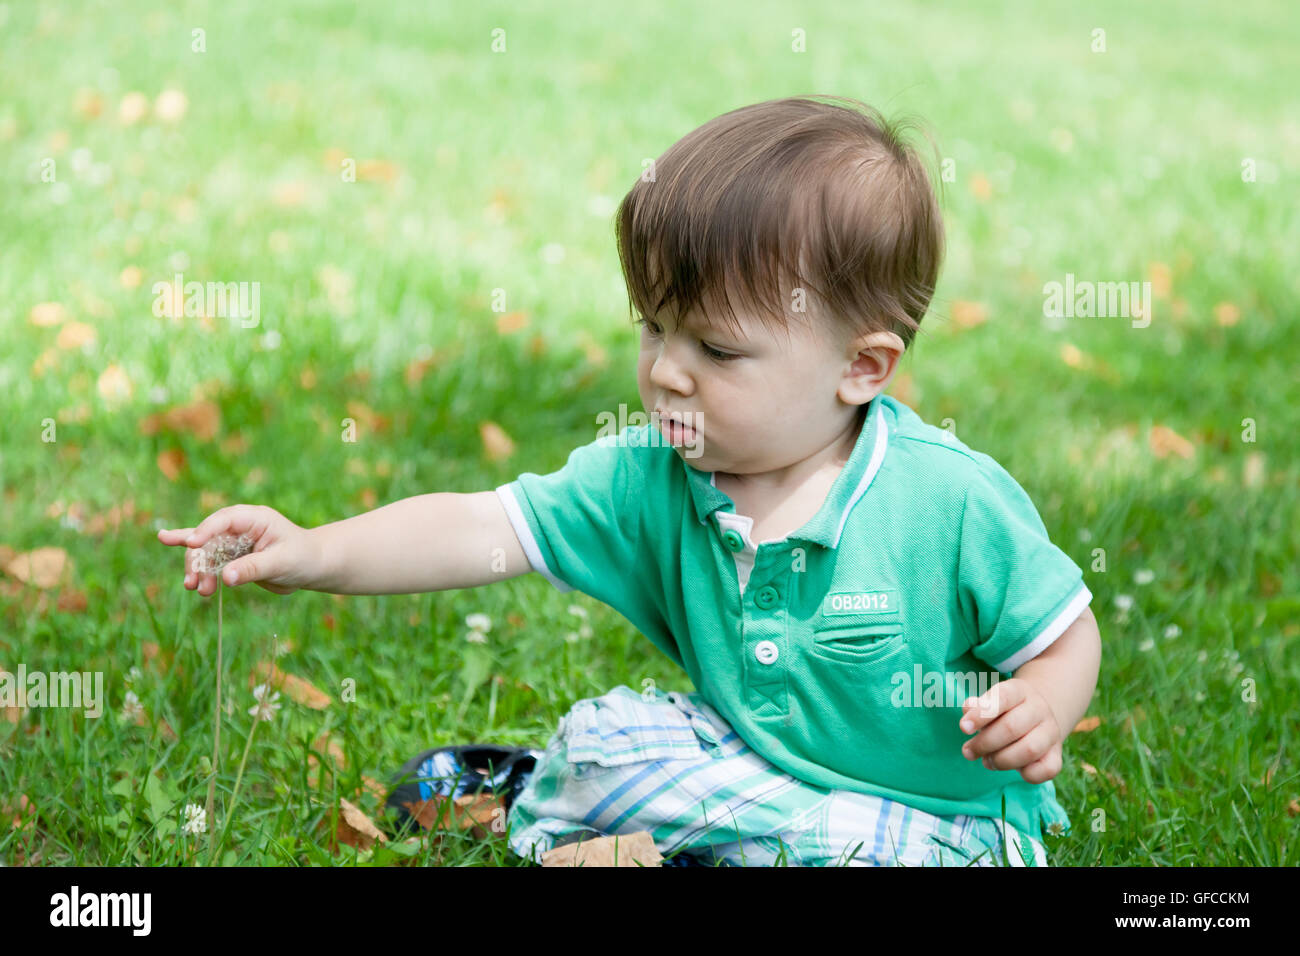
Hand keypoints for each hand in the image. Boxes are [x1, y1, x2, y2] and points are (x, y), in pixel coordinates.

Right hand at [157, 504, 322, 596]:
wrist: (311, 567)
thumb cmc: (302, 558)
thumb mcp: (280, 563)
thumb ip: (253, 568)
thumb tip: (225, 577)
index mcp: (255, 518)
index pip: (225, 520)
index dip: (206, 530)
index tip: (192, 544)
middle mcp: (241, 527)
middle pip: (208, 538)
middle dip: (198, 559)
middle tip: (194, 583)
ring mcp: (234, 541)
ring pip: (206, 552)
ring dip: (198, 569)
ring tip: (199, 590)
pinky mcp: (232, 557)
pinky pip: (209, 559)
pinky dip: (196, 566)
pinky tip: (173, 558)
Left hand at [958, 678, 1063, 783]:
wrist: (1037, 716)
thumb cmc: (1002, 711)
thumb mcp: (989, 702)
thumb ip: (975, 707)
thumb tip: (968, 710)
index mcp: (1020, 691)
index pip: (1003, 697)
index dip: (981, 714)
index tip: (964, 728)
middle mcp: (1039, 709)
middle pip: (1012, 727)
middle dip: (984, 743)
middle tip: (968, 751)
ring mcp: (1051, 732)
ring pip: (1029, 750)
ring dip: (1001, 760)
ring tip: (987, 761)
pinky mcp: (1057, 755)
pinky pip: (1047, 770)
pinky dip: (1026, 774)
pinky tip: (1012, 769)